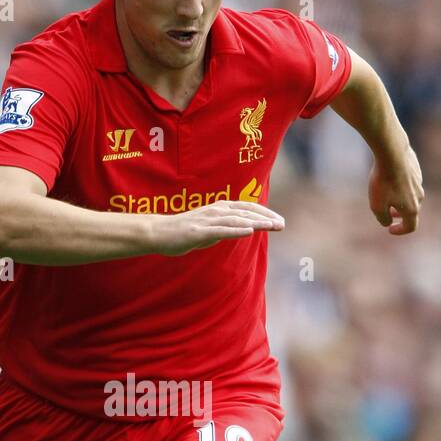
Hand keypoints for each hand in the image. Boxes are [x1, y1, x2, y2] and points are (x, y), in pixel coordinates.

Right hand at [152, 200, 284, 255]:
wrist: (158, 232)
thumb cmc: (182, 231)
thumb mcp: (208, 229)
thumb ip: (224, 228)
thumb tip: (238, 231)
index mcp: (219, 208)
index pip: (247, 208)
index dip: (264, 213)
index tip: (278, 220)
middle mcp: (216, 211)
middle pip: (246, 212)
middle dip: (266, 218)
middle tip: (283, 224)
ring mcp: (208, 220)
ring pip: (237, 219)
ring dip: (257, 223)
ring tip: (273, 227)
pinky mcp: (199, 231)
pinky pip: (221, 230)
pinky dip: (236, 230)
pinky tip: (250, 231)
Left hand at [369, 145, 423, 235]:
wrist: (392, 153)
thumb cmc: (383, 181)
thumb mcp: (377, 206)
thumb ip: (383, 218)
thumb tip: (388, 221)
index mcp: (412, 208)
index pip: (411, 226)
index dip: (400, 231)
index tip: (390, 229)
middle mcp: (419, 196)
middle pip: (411, 211)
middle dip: (399, 215)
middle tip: (388, 213)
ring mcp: (419, 182)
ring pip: (411, 195)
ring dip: (400, 199)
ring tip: (386, 194)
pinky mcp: (416, 170)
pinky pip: (409, 182)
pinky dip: (401, 185)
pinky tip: (389, 178)